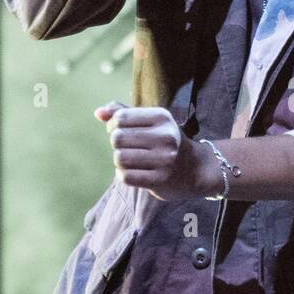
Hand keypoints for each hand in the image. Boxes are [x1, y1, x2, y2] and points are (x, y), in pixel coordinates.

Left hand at [94, 100, 215, 202]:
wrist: (196, 170)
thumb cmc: (166, 142)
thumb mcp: (151, 122)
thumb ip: (123, 113)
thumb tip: (98, 113)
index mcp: (162, 117)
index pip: (121, 117)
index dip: (113, 125)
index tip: (122, 131)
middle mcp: (166, 137)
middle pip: (117, 138)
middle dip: (117, 144)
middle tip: (129, 148)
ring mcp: (165, 159)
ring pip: (119, 158)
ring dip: (120, 161)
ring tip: (132, 161)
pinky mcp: (161, 180)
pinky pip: (125, 177)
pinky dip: (124, 175)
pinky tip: (135, 173)